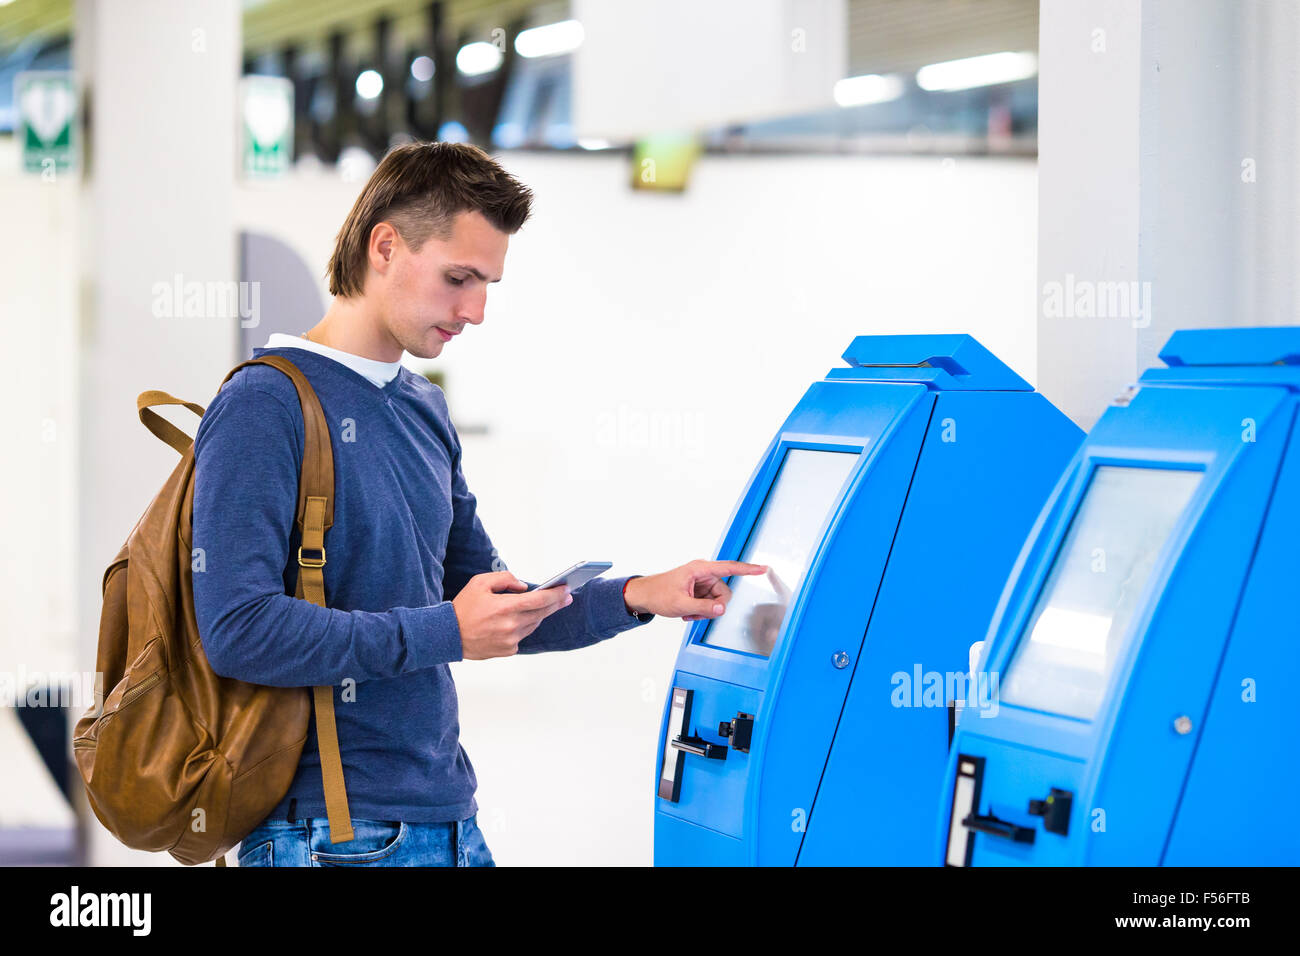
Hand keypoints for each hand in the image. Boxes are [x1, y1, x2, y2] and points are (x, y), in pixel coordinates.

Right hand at [452, 571, 570, 659]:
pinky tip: (520, 620)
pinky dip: (524, 626)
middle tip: (566, 596)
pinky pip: (523, 636)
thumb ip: (505, 579)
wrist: (449, 636)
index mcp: (505, 607)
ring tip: (544, 605)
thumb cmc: (464, 607)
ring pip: (533, 624)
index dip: (555, 594)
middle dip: (555, 603)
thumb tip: (524, 587)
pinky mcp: (508, 650)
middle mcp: (510, 625)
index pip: (539, 600)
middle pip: (541, 613)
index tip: (566, 589)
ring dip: (539, 614)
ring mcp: (510, 640)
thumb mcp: (480, 582)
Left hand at [623, 560, 767, 620]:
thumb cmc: (658, 594)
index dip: (747, 569)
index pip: (729, 568)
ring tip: (688, 612)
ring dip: (705, 610)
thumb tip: (722, 608)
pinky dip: (701, 610)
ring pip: (717, 600)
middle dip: (713, 607)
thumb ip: (703, 607)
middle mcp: (703, 573)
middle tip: (695, 613)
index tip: (763, 568)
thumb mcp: (681, 604)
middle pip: (723, 593)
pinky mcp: (700, 590)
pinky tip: (688, 612)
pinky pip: (710, 603)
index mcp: (700, 569)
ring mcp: (702, 582)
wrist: (645, 596)